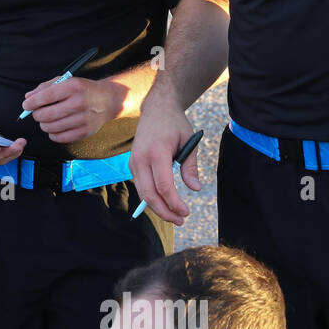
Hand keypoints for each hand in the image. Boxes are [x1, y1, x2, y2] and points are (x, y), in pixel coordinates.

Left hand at [20, 75, 119, 143]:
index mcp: (73, 87)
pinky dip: (52, 134)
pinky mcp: (85, 132)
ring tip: (47, 119)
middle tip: (37, 113)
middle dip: (36, 115)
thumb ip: (45, 88)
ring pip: (50, 128)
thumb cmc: (82, 90)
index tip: (26, 105)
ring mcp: (83, 119)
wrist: (107, 100)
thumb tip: (28, 98)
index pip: (46, 96)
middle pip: (46, 115)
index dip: (31, 102)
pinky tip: (55, 127)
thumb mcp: (65, 81)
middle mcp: (79, 103)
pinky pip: (59, 138)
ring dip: (43, 124)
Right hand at [128, 97, 201, 225]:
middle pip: (149, 194)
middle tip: (180, 220)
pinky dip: (151, 198)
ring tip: (174, 216)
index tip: (186, 212)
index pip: (163, 186)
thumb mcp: (189, 141)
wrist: (156, 108)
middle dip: (164, 211)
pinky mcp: (132, 164)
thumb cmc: (175, 124)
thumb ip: (190, 166)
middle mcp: (140, 158)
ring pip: (142, 193)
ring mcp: (133, 161)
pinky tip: (164, 203)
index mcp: (156, 152)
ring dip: (157, 207)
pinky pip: (140, 186)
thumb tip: (195, 189)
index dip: (174, 203)